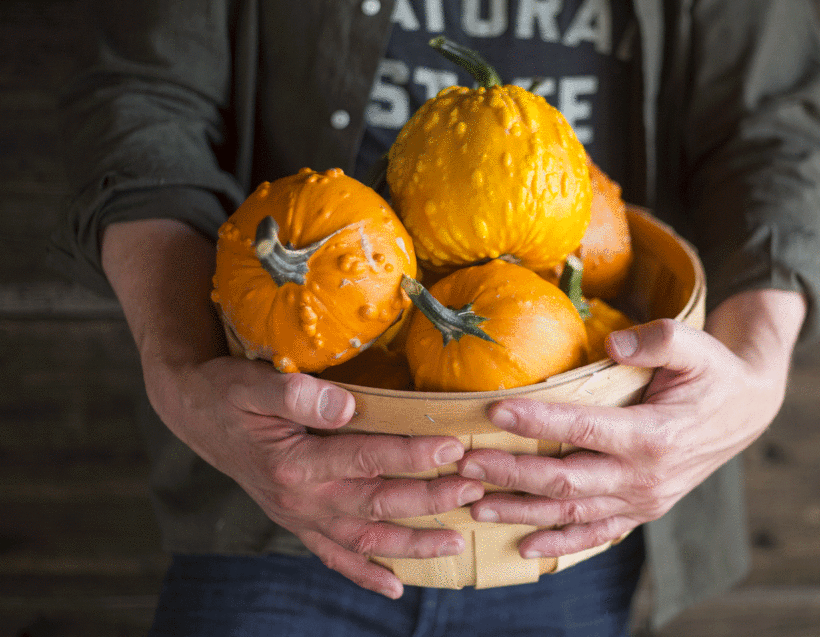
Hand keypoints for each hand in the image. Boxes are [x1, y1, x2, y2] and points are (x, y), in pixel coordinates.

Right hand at [146, 355, 484, 598]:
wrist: (193, 414)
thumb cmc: (226, 393)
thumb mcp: (254, 384)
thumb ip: (298, 395)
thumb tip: (347, 405)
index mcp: (294, 463)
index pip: (366, 459)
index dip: (411, 454)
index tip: (453, 445)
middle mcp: (301, 499)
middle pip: (376, 503)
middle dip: (429, 499)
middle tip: (474, 488)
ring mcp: (301, 517)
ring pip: (365, 538)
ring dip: (412, 544)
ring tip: (458, 543)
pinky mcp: (298, 522)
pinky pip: (335, 557)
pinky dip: (365, 573)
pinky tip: (395, 587)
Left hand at [456, 289, 805, 558]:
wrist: (746, 413)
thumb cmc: (713, 374)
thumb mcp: (695, 345)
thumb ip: (657, 339)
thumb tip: (612, 344)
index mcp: (653, 434)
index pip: (582, 429)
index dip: (536, 422)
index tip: (494, 411)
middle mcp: (645, 476)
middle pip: (565, 481)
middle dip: (510, 473)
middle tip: (464, 464)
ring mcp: (643, 500)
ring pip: (571, 512)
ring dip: (521, 511)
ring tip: (474, 505)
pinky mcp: (642, 511)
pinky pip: (597, 534)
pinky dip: (560, 544)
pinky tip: (524, 548)